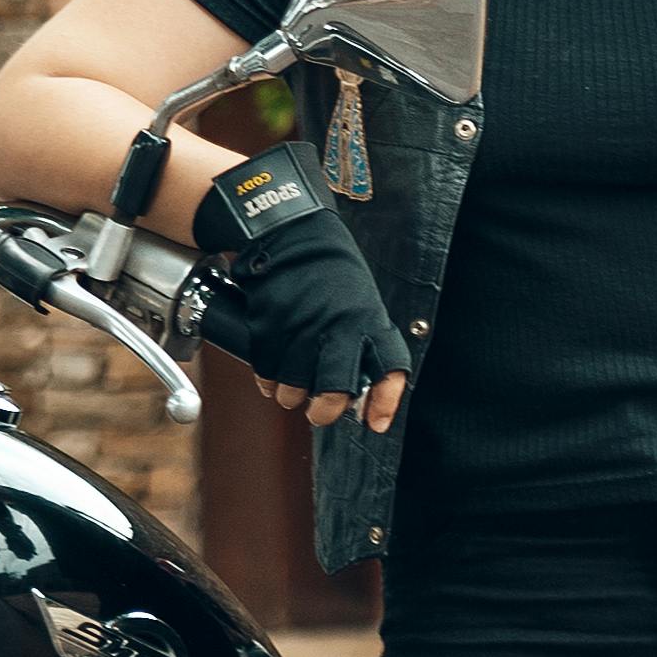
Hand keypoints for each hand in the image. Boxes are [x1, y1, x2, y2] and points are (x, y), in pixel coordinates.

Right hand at [192, 151, 412, 433]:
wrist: (288, 233)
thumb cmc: (327, 269)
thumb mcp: (358, 298)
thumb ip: (361, 339)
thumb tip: (356, 387)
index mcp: (368, 320)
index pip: (390, 369)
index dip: (385, 401)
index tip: (375, 423)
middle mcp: (338, 328)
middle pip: (335, 391)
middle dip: (325, 411)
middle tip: (320, 413)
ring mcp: (301, 328)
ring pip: (295, 387)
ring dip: (291, 397)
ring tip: (291, 391)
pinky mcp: (268, 326)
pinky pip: (267, 370)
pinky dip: (268, 381)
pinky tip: (272, 377)